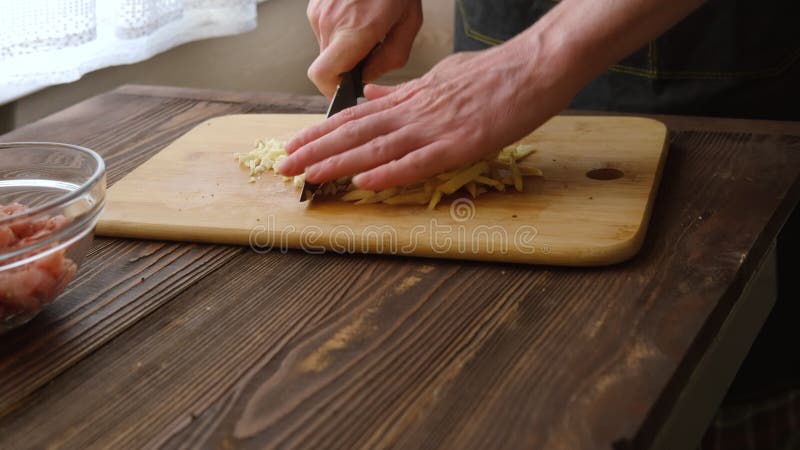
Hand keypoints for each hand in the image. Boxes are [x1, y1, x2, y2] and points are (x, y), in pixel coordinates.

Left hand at [277, 39, 577, 190]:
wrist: (536, 65)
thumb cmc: (494, 74)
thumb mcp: (442, 77)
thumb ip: (407, 91)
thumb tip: (375, 95)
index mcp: (411, 98)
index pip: (356, 116)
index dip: (321, 132)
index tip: (295, 144)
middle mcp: (415, 112)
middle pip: (356, 132)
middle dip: (316, 150)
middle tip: (284, 167)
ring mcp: (436, 128)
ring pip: (378, 148)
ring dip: (340, 164)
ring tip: (309, 176)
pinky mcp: (461, 144)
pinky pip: (419, 162)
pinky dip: (390, 173)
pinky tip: (364, 182)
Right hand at [307, 0, 422, 96]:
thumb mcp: (408, 25)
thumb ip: (389, 59)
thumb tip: (366, 77)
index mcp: (355, 30)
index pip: (323, 75)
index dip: (332, 89)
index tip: (346, 89)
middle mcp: (331, 22)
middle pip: (327, 65)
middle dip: (345, 67)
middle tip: (368, 52)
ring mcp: (319, 11)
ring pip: (325, 48)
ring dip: (344, 47)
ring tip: (366, 27)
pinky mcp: (315, 5)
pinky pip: (324, 30)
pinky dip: (339, 31)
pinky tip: (357, 15)